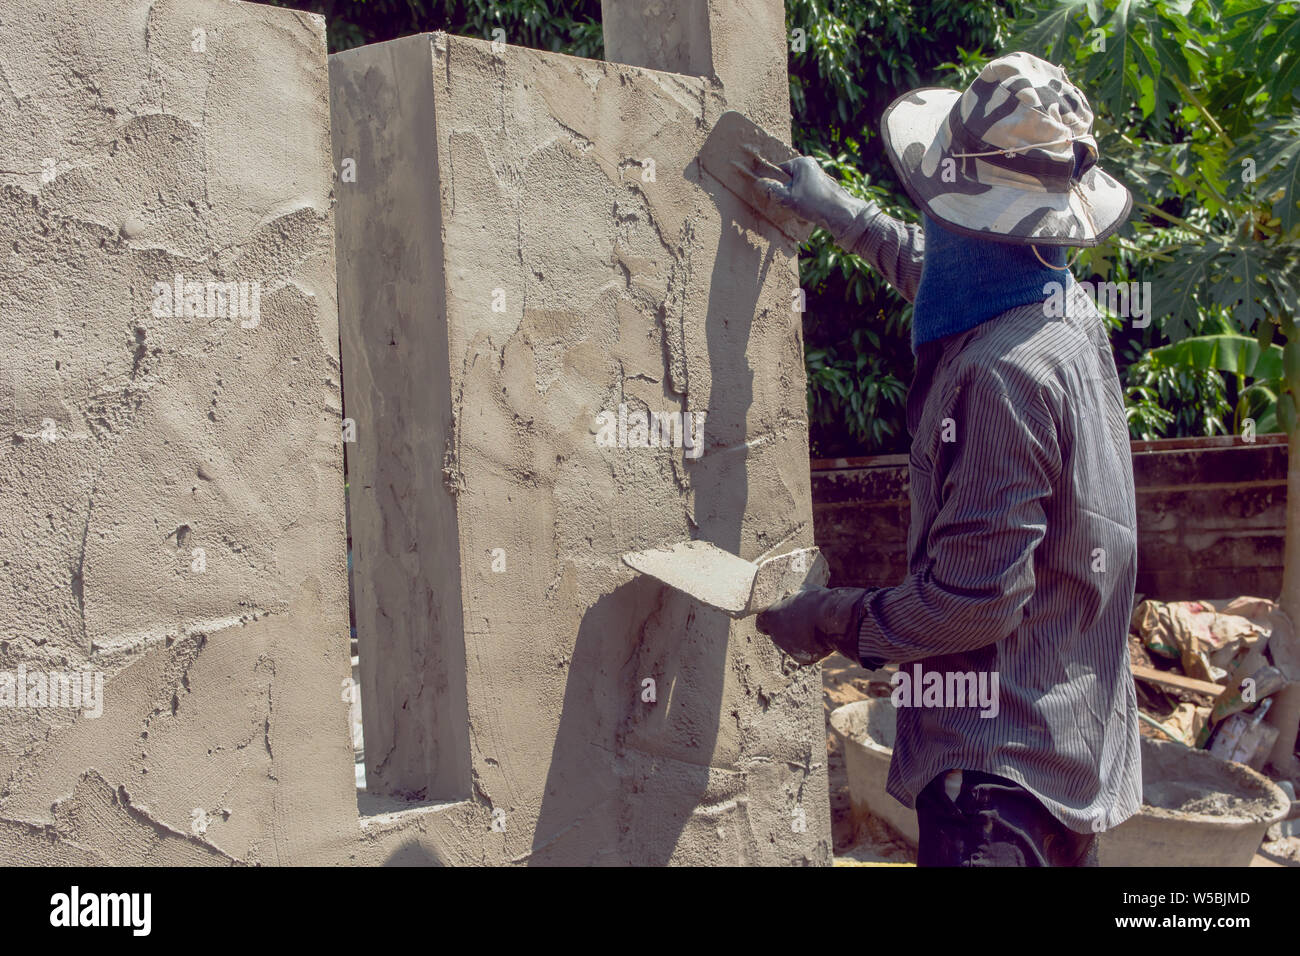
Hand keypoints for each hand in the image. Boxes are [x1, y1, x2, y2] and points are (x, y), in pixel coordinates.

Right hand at [743, 154, 871, 238]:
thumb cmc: (814, 202)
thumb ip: (771, 190)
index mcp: (802, 163)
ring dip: (794, 198)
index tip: (771, 195)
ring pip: (798, 187)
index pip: (779, 169)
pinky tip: (805, 211)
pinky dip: (804, 201)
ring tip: (796, 208)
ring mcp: (819, 176)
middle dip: (785, 191)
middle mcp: (811, 166)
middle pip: (789, 178)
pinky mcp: (824, 187)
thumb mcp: (787, 197)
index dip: (773, 183)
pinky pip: (807, 192)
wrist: (840, 213)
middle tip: (784, 204)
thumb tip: (758, 183)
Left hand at [756, 585, 873, 666]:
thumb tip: (797, 597)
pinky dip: (813, 647)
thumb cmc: (818, 601)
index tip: (782, 614)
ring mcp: (789, 649)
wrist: (834, 620)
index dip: (773, 618)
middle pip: (777, 633)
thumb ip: (793, 599)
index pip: (762, 623)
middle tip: (804, 619)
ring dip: (800, 638)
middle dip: (787, 628)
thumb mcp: (802, 592)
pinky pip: (806, 652)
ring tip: (816, 627)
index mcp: (771, 617)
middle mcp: (776, 636)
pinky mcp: (803, 658)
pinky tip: (823, 637)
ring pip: (792, 644)